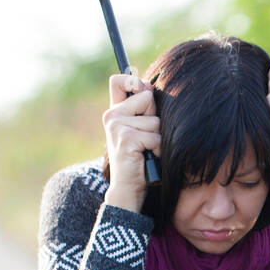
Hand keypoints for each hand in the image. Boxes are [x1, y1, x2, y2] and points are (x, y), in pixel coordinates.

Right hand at [102, 72, 160, 212]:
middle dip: (154, 119)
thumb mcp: (139, 130)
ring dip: (157, 138)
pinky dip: (158, 150)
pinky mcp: (127, 138)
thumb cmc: (137, 160)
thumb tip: (149, 86)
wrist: (126, 189)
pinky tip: (147, 158)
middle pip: (147, 98)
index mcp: (114, 112)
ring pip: (155, 121)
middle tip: (144, 139)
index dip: (133, 82)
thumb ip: (142, 109)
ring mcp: (117, 126)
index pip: (119, 80)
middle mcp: (112, 116)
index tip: (140, 92)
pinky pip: (156, 137)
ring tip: (146, 151)